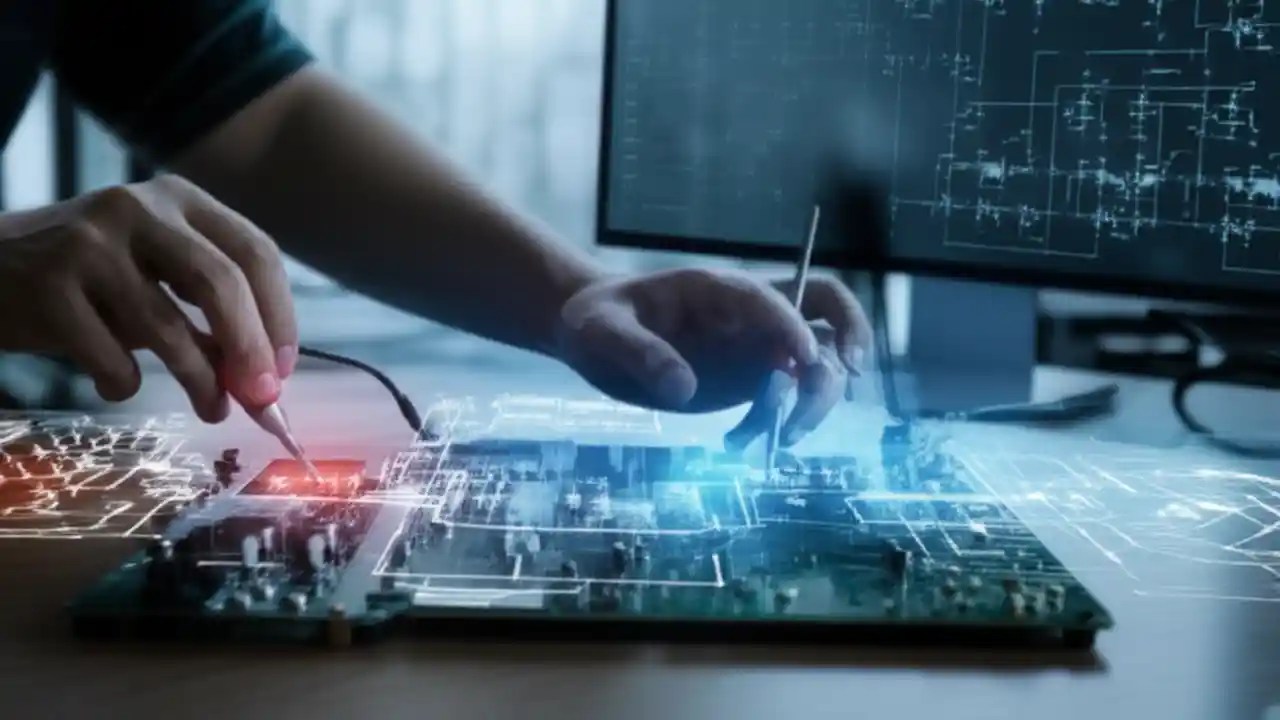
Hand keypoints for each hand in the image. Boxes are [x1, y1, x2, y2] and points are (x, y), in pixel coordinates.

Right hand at [0, 176, 296, 421]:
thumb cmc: (88, 284)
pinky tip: (118, 384)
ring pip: (169, 326)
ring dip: (201, 382)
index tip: (284, 368)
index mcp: (179, 200)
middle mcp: (138, 207)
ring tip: (211, 409)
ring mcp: (90, 242)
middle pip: (221, 282)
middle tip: (264, 400)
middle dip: (250, 349)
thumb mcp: (156, 286)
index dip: (280, 315)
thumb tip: (265, 388)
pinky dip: (125, 384)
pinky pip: (112, 357)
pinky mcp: (48, 284)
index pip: (255, 251)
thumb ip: (210, 325)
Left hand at [555, 268, 870, 447]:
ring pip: (817, 362)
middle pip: (825, 308)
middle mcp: (751, 314)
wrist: (596, 336)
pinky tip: (738, 443)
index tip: (800, 362)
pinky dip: (776, 425)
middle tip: (846, 379)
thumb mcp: (601, 330)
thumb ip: (638, 352)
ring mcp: (756, 346)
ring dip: (814, 401)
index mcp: (718, 289)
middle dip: (848, 338)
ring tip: (780, 439)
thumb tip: (682, 387)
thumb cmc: (598, 319)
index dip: (792, 325)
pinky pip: (785, 401)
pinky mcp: (751, 379)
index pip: (774, 297)